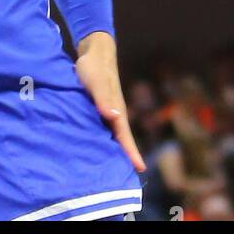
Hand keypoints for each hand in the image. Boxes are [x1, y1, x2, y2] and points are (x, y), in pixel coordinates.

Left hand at [75, 31, 144, 172]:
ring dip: (113, 151)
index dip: (132, 153)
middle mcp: (114, 114)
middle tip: (124, 183)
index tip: (140, 170)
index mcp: (117, 110)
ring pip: (111, 136)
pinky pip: (102, 130)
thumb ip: (104, 98)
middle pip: (121, 141)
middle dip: (124, 159)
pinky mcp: (98, 109)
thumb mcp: (97, 81)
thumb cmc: (95, 66)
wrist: (94, 50)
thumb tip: (113, 117)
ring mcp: (107, 112)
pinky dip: (102, 141)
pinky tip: (95, 148)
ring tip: (110, 173)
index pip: (125, 136)